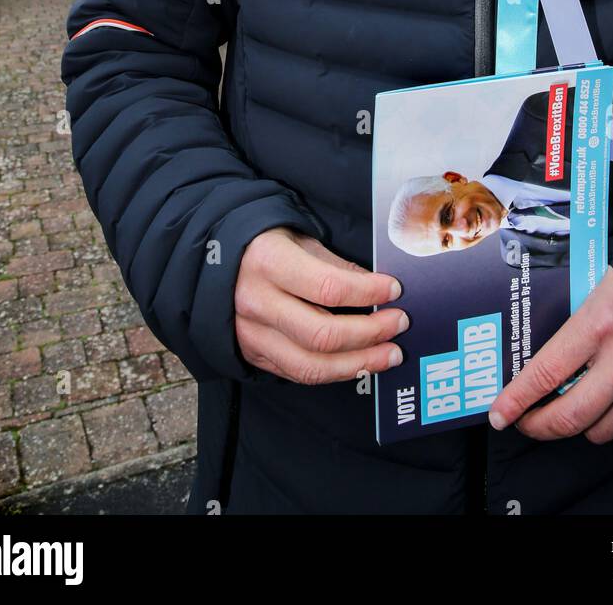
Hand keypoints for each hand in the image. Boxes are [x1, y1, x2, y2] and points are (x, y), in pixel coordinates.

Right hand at [235, 227, 407, 384]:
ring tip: (389, 354)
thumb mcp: (298, 239)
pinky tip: (359, 363)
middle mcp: (256, 302)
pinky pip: (298, 373)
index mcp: (269, 262)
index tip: (394, 289)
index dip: (368, 292)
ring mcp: (250, 334)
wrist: (213, 260)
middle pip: (322, 334)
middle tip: (399, 323)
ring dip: (359, 363)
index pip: (328, 287)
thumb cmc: (264, 244)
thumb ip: (335, 265)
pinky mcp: (252, 354)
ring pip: (311, 365)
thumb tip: (378, 288)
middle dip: (370, 333)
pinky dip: (334, 372)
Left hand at [488, 266, 612, 440]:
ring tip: (574, 404)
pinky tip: (612, 399)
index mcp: (601, 323)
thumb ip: (570, 321)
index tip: (499, 414)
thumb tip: (533, 353)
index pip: (546, 373)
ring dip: (581, 424)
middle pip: (570, 416)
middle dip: (540, 426)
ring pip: (600, 431)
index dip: (517, 399)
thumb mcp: (598, 286)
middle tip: (526, 422)